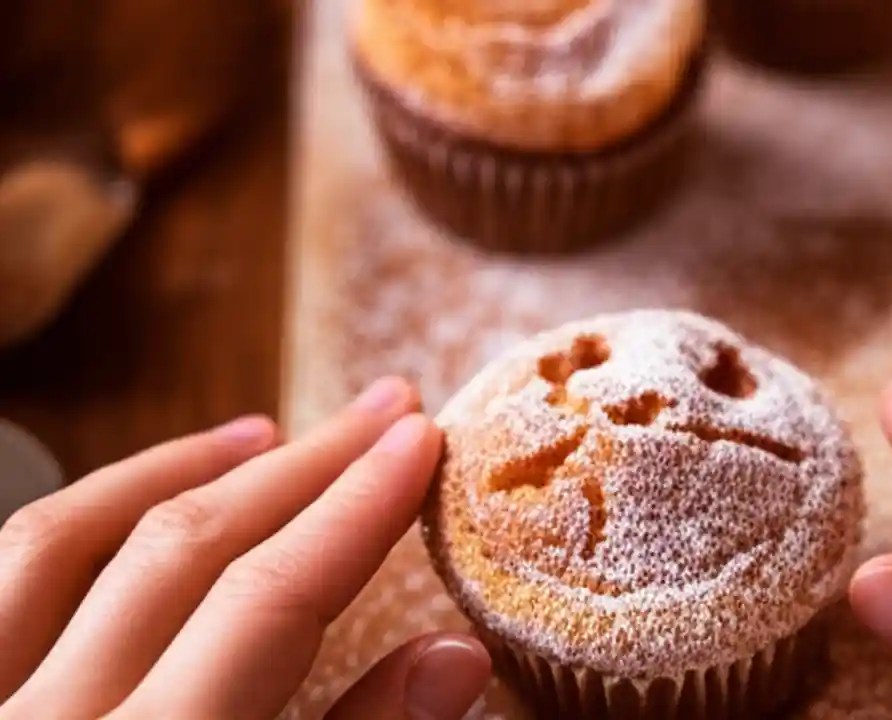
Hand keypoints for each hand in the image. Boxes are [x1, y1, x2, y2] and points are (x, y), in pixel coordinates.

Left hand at [0, 377, 489, 719]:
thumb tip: (455, 653)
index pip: (267, 600)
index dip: (354, 511)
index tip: (420, 441)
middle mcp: (50, 717)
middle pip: (184, 549)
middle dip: (302, 468)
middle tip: (385, 408)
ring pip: (66, 538)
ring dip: (181, 470)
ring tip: (268, 433)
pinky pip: (5, 571)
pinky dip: (83, 517)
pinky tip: (141, 499)